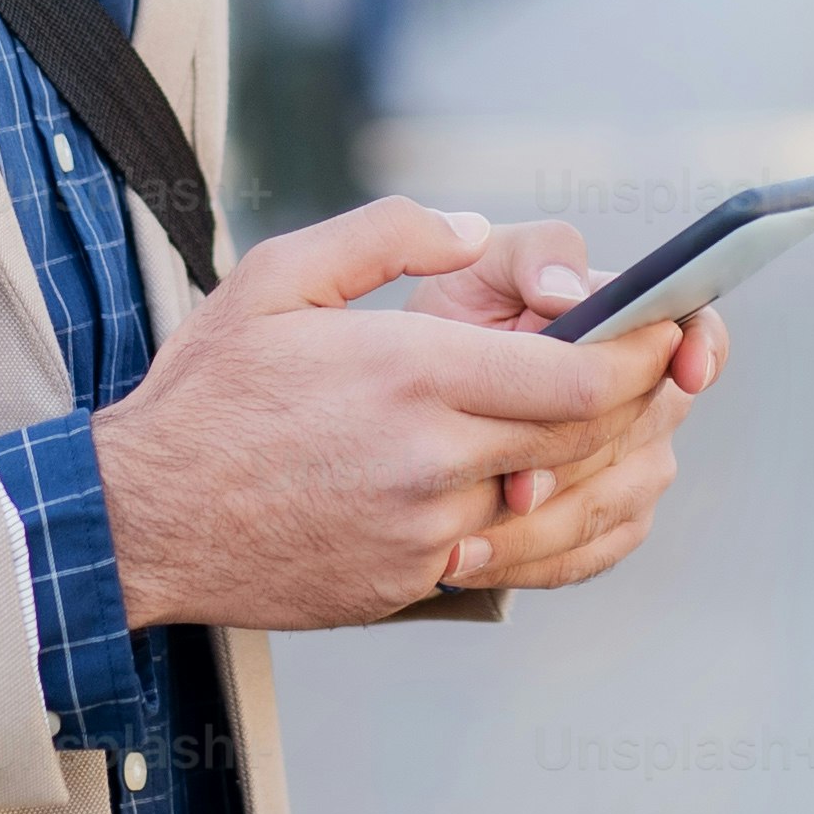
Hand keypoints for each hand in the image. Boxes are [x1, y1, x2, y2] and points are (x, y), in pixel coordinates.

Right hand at [92, 198, 687, 629]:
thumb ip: (386, 235)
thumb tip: (475, 230)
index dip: (648, 352)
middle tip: (670, 363)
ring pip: (567, 504)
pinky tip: (585, 498)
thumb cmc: (207, 392)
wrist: (139, 518)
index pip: (580, 375)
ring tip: (640, 426)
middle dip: (647, 397)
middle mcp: (432, 460)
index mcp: (411, 375)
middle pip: (591, 437)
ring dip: (621, 465)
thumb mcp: (277, 275)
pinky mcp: (413, 582)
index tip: (674, 324)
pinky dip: (571, 528)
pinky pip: (523, 559)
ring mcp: (426, 532)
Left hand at [397, 221, 733, 587]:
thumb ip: (533, 255)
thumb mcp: (479, 269)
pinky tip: (471, 557)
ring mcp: (634, 466)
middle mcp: (647, 400)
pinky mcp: (607, 525)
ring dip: (544, 521)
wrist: (401, 410)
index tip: (683, 370)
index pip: (698, 333)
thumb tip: (566, 294)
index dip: (701, 349)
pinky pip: (588, 553)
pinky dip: (530, 560)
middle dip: (578, 456)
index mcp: (630, 328)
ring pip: (615, 502)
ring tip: (467, 531)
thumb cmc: (449, 323)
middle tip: (512, 482)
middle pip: (646, 432)